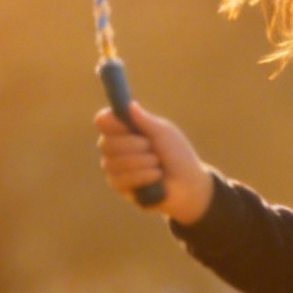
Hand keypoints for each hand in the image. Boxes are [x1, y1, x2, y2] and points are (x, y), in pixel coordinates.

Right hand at [94, 100, 212, 223]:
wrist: (189, 184)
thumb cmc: (177, 155)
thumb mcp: (164, 134)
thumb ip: (146, 121)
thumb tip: (130, 105)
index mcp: (124, 130)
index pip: (103, 121)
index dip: (111, 122)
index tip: (126, 125)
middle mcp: (114, 148)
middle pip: (105, 143)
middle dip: (132, 145)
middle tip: (150, 147)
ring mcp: (115, 168)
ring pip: (112, 163)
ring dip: (140, 162)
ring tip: (157, 164)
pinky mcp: (120, 187)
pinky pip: (120, 180)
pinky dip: (141, 176)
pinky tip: (156, 177)